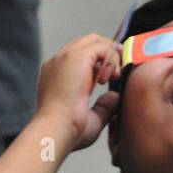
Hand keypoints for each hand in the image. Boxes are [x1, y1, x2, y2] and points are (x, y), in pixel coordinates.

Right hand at [35, 33, 120, 151]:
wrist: (56, 131)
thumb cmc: (67, 132)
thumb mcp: (89, 118)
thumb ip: (103, 106)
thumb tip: (115, 96)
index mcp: (55, 75)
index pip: (80, 55)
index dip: (99, 61)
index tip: (111, 77)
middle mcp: (57, 62)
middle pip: (88, 42)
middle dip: (108, 53)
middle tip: (117, 72)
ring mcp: (65, 57)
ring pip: (96, 41)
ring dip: (111, 57)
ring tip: (114, 77)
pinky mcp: (77, 57)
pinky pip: (103, 47)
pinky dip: (112, 59)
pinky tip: (110, 78)